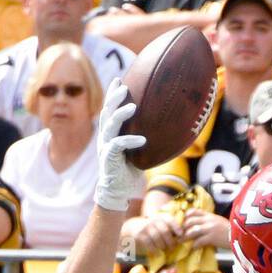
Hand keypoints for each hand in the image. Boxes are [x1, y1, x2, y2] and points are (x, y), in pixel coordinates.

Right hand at [95, 77, 147, 212]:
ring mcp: (105, 146)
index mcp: (110, 134)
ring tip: (133, 107)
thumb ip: (144, 140)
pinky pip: (118, 145)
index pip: (109, 109)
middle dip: (113, 97)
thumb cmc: (128, 173)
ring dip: (121, 114)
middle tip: (123, 87)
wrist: (118, 193)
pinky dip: (130, 141)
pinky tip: (142, 140)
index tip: (118, 79)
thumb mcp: (138, 153)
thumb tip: (166, 131)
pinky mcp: (108, 158)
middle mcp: (105, 137)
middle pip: (106, 111)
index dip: (111, 94)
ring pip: (110, 124)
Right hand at [121, 211, 181, 254]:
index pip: (170, 220)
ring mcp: (146, 227)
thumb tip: (182, 236)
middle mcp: (153, 220)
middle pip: (165, 231)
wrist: (134, 226)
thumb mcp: (161, 224)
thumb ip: (171, 229)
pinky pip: (149, 243)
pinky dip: (155, 250)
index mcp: (161, 217)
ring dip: (162, 246)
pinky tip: (157, 254)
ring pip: (157, 238)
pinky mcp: (140, 235)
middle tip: (172, 247)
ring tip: (164, 249)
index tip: (181, 234)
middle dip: (170, 241)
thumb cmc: (153, 228)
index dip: (176, 227)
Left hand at [181, 209, 229, 248]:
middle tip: (179, 233)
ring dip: (185, 237)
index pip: (195, 211)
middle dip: (183, 227)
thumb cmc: (231, 230)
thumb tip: (202, 226)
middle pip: (190, 221)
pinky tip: (192, 248)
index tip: (183, 221)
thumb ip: (211, 222)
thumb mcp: (220, 221)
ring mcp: (210, 229)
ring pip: (192, 231)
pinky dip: (194, 245)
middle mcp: (208, 220)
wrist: (240, 236)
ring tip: (181, 241)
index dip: (187, 215)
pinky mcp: (212, 238)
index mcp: (210, 215)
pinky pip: (199, 241)